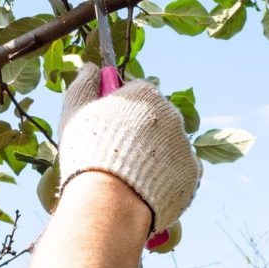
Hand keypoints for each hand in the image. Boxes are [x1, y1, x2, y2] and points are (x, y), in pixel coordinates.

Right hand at [57, 63, 199, 234]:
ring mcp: (185, 144)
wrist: (110, 201)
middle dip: (139, 132)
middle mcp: (172, 114)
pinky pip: (178, 171)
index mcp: (146, 94)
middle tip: (117, 153)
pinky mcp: (192, 173)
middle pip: (155, 118)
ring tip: (129, 176)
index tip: (107, 125)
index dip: (120, 108)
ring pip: (167, 146)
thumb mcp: (76, 110)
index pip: (136, 92)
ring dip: (153, 155)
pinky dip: (165, 177)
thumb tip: (92, 66)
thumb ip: (85, 82)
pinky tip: (146, 188)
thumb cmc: (89, 151)